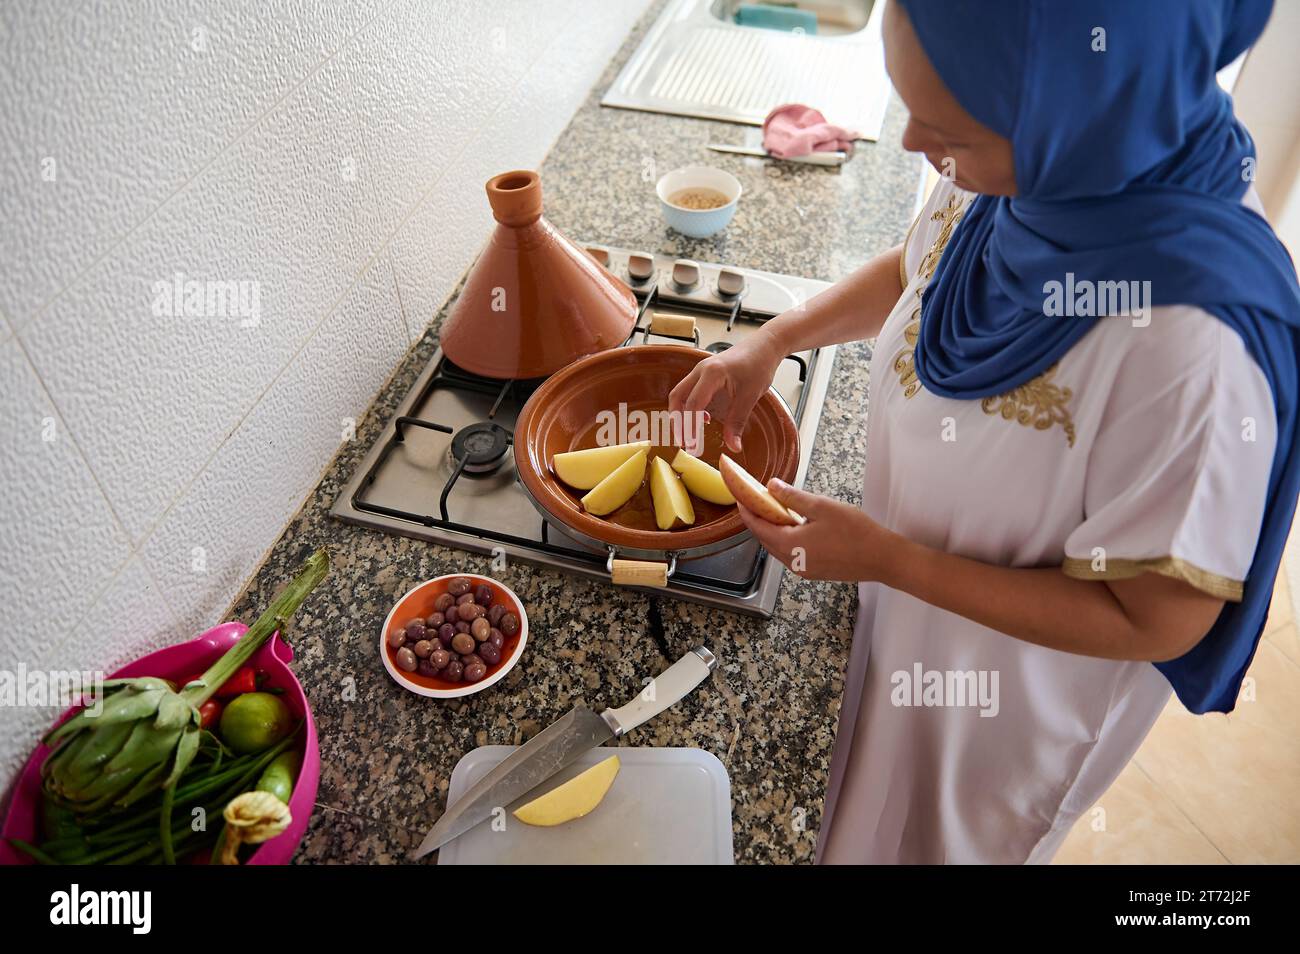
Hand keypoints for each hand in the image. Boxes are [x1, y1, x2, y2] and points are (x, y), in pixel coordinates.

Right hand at [668, 332, 784, 452]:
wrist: (765, 346)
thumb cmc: (759, 365)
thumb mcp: (750, 396)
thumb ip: (738, 422)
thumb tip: (733, 446)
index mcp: (712, 373)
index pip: (693, 404)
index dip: (690, 426)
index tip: (691, 444)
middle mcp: (701, 370)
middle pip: (677, 397)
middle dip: (678, 421)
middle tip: (684, 441)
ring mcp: (701, 370)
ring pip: (681, 393)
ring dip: (682, 414)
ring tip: (690, 434)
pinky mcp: (705, 373)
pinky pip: (690, 390)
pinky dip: (690, 406)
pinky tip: (704, 418)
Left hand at [735, 479, 888, 581]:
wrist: (882, 558)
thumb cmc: (856, 532)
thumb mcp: (822, 507)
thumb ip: (793, 497)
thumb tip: (771, 486)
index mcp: (791, 545)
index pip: (758, 527)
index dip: (747, 511)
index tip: (740, 497)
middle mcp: (793, 562)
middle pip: (765, 540)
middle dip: (757, 520)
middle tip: (754, 501)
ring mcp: (803, 570)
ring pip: (778, 548)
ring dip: (772, 531)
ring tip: (773, 511)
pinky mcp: (814, 571)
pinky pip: (791, 554)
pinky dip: (786, 540)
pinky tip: (794, 526)